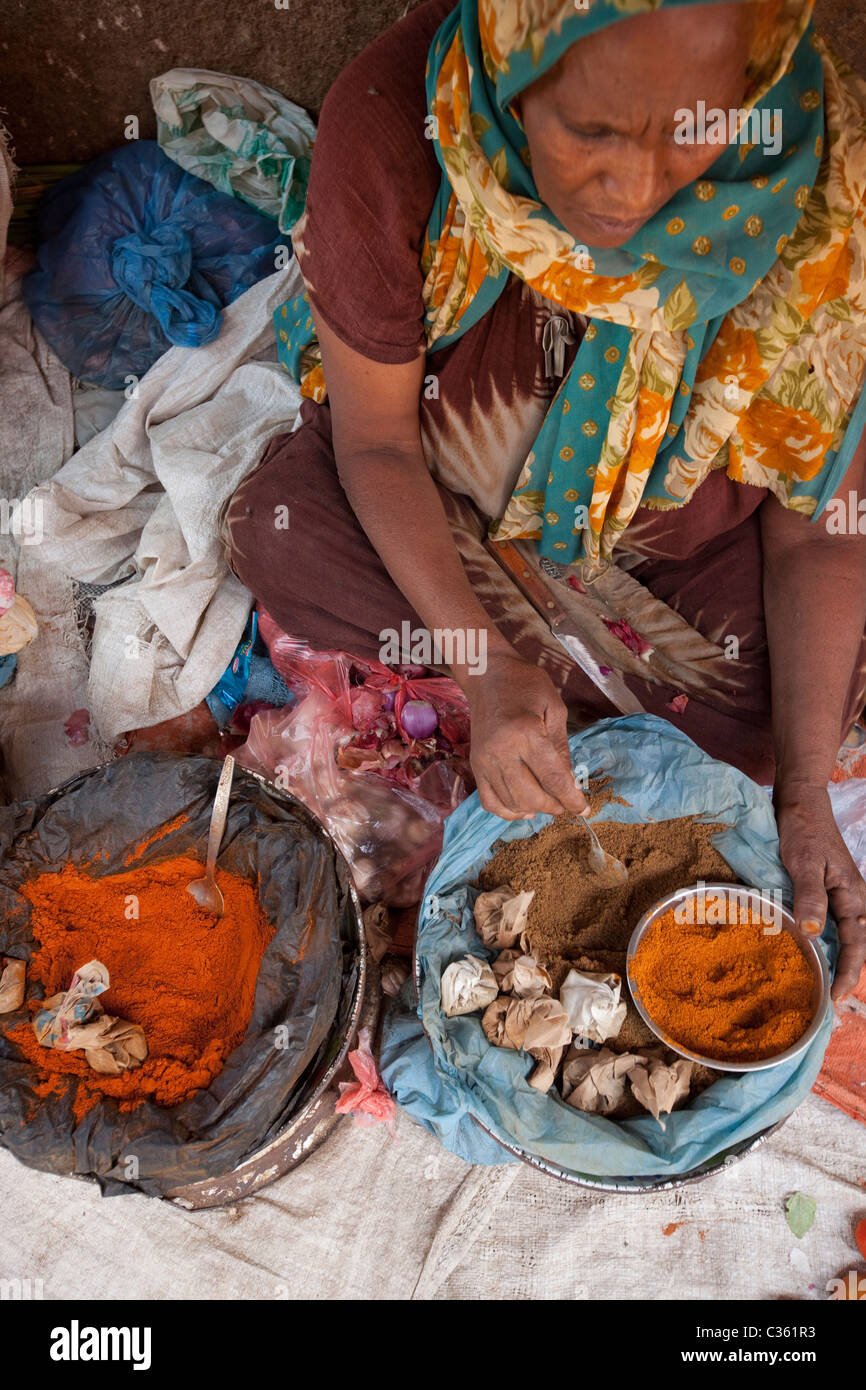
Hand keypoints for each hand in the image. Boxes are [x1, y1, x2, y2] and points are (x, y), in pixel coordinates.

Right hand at [463, 651, 587, 820]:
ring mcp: (485, 761)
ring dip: (534, 810)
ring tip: (548, 803)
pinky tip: (523, 809)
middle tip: (566, 803)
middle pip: (531, 796)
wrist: (487, 674)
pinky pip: (489, 801)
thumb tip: (570, 783)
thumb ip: (562, 748)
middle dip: (554, 806)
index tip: (584, 811)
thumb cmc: (526, 685)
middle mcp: (502, 751)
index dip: (571, 799)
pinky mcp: (475, 765)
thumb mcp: (554, 709)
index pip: (552, 778)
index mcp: (526, 734)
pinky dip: (507, 811)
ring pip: (511, 802)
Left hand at [775, 784, 865, 999]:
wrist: (801, 805)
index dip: (847, 973)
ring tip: (824, 984)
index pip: (856, 944)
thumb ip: (810, 897)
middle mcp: (852, 900)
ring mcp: (841, 896)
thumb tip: (812, 934)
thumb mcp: (804, 863)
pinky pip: (833, 923)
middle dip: (847, 973)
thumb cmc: (804, 831)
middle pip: (856, 945)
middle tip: (830, 1000)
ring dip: (837, 960)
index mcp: (853, 896)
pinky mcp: (827, 892)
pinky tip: (812, 952)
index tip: (836, 997)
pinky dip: (826, 941)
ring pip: (846, 936)